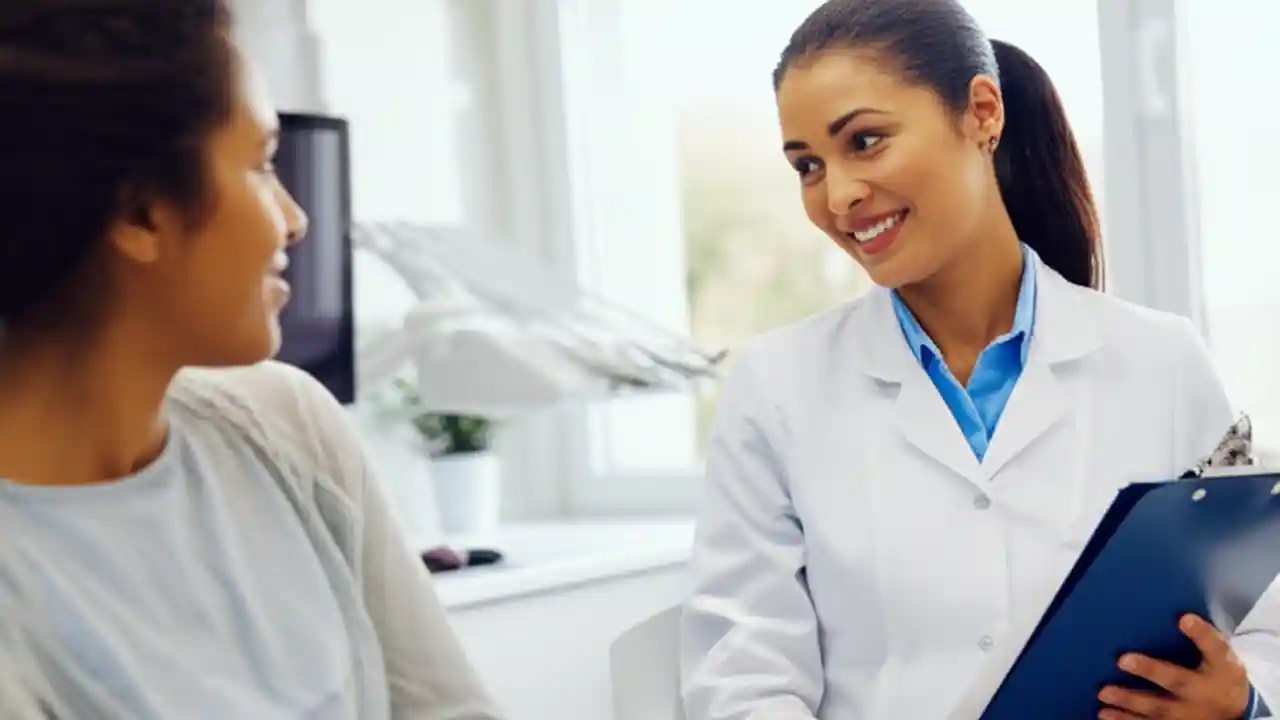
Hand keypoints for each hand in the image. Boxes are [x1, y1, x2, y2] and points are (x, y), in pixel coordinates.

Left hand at [1097, 614, 1249, 719]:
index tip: (1184, 619)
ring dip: (1129, 701)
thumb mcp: (1222, 658)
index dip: (1201, 633)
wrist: (1236, 716)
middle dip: (1150, 670)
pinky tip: (1105, 713)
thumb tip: (1181, 615)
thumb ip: (1204, 637)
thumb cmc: (1221, 677)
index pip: (1215, 648)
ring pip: (1157, 708)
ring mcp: (1187, 715)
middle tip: (1123, 659)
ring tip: (1104, 692)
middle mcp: (1202, 693)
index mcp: (1219, 670)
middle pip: (1176, 681)